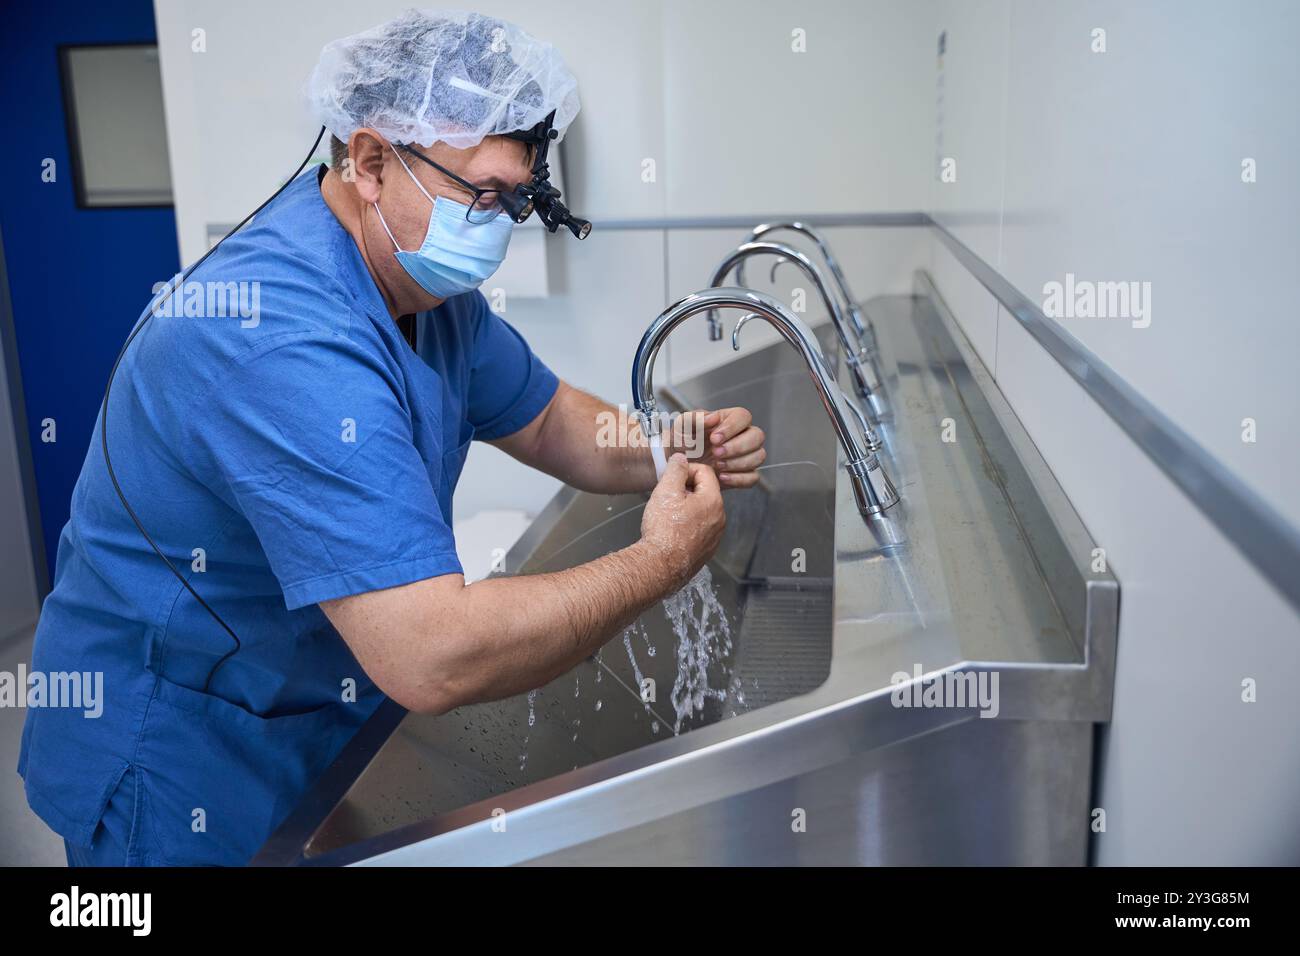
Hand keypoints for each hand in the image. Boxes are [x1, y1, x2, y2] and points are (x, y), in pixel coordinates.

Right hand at [639, 453, 725, 585]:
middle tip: (666, 496)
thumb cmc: (662, 530)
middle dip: (685, 489)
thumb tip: (681, 459)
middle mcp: (719, 518)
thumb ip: (675, 470)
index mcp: (713, 501)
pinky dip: (687, 525)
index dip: (686, 470)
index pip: (705, 472)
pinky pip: (700, 528)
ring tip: (667, 515)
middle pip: (704, 491)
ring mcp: (715, 536)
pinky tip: (672, 531)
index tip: (671, 478)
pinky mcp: (707, 549)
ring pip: (702, 511)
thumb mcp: (666, 491)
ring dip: (686, 507)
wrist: (658, 566)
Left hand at [666, 407, 765, 488]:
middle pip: (757, 436)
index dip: (732, 427)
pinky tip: (721, 477)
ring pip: (759, 456)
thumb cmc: (680, 443)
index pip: (743, 416)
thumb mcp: (681, 428)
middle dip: (738, 446)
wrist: (677, 467)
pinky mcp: (743, 475)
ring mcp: (745, 456)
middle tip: (716, 453)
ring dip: (739, 462)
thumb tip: (713, 417)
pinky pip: (753, 477)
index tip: (714, 438)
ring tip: (717, 465)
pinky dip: (739, 479)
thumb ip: (695, 418)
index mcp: (728, 420)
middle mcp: (741, 436)